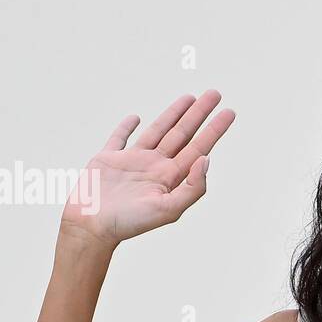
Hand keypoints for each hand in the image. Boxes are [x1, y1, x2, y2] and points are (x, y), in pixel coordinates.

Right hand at [59, 90, 235, 247]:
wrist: (92, 227)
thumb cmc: (130, 223)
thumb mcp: (169, 209)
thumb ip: (192, 187)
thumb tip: (206, 159)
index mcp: (170, 178)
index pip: (198, 148)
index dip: (214, 130)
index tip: (229, 112)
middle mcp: (155, 167)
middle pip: (182, 134)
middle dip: (199, 114)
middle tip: (215, 94)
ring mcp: (132, 161)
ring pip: (158, 130)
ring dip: (173, 114)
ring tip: (190, 97)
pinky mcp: (107, 158)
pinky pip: (119, 138)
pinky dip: (126, 126)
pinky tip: (136, 117)